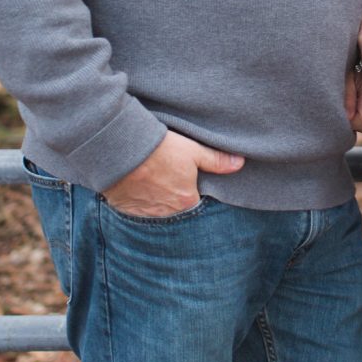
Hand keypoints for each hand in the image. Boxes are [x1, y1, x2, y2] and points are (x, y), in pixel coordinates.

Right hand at [104, 129, 243, 216]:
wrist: (121, 150)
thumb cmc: (160, 149)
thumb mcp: (193, 150)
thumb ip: (216, 161)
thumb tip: (239, 164)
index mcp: (186, 201)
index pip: (194, 198)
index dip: (190, 186)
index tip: (183, 174)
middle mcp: (167, 212)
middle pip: (175, 205)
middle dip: (172, 193)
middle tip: (165, 173)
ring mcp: (145, 212)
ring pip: (155, 206)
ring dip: (155, 196)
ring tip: (150, 176)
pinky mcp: (125, 209)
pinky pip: (135, 207)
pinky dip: (137, 198)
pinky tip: (136, 183)